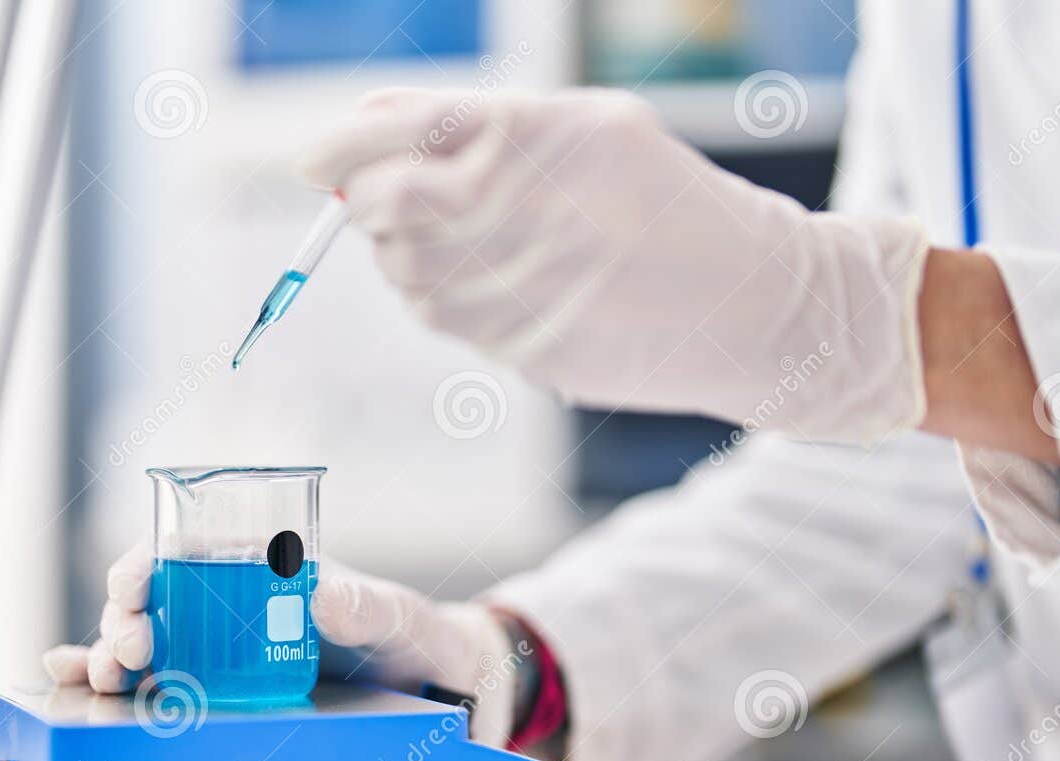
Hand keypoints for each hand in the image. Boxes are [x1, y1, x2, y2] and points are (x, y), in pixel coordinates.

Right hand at [44, 548, 526, 746]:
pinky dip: (114, 686)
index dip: (144, 565)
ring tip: (103, 677)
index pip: (181, 553)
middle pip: (150, 602)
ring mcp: (217, 652)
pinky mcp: (217, 696)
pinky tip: (83, 691)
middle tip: (126, 650)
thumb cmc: (409, 635)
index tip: (132, 587)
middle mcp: (225, 605)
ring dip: (110, 656)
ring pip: (142, 645)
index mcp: (257, 566)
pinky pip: (157, 686)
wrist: (427, 686)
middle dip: (122, 620)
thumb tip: (324, 599)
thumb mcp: (395, 616)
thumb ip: (367, 607)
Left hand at [298, 87, 928, 443]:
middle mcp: (514, 205)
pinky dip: (434, 293)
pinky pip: (438, 315)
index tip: (311, 162)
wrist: (747, 302)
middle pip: (386, 204)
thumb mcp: (586, 125)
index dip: (340, 146)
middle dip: (366, 203)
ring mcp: (514, 280)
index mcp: (531, 134)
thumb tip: (369, 122)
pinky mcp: (518, 342)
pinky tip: (479, 279)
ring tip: (457, 240)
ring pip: (402, 267)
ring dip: (400, 252)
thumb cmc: (662, 202)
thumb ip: (476, 120)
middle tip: (375, 203)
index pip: (398, 131)